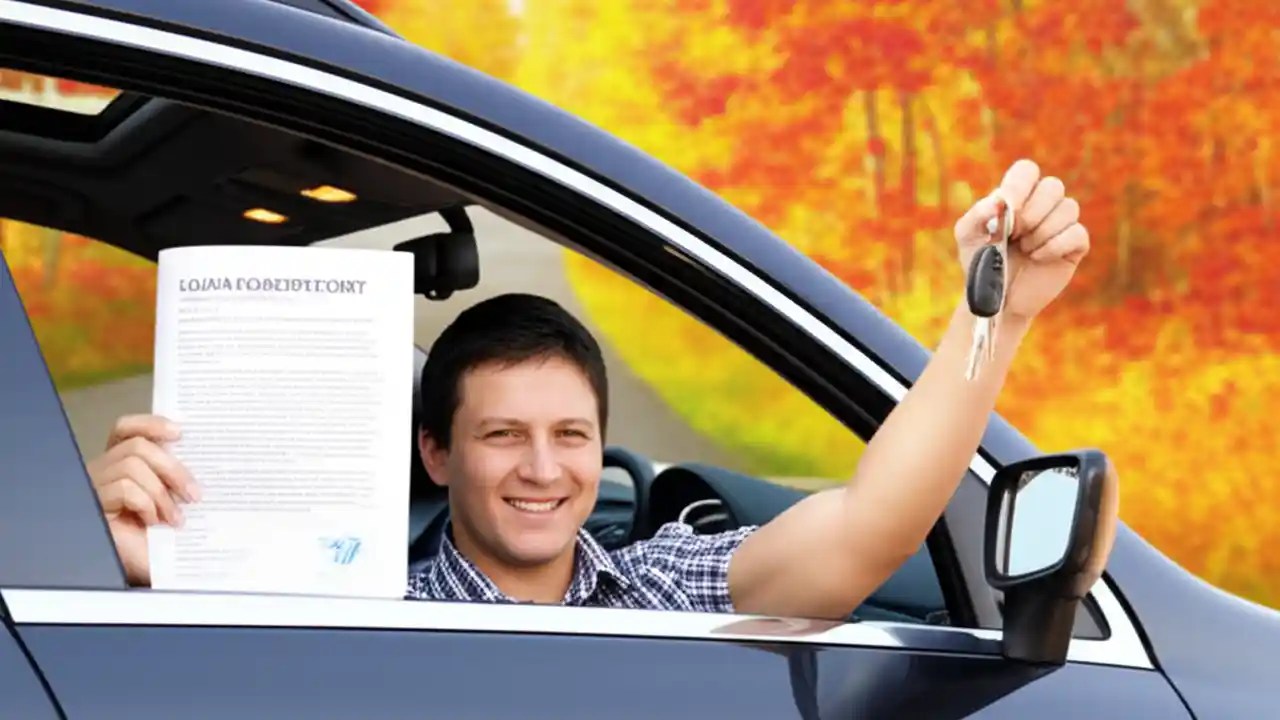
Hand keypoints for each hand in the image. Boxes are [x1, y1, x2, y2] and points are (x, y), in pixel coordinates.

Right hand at [85, 414, 198, 585]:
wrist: (153, 572)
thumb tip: (206, 453)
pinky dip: (145, 503)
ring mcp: (97, 488)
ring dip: (161, 492)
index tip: (179, 432)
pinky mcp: (94, 507)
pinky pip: (123, 487)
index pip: (127, 430)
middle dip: (172, 468)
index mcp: (124, 466)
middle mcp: (106, 472)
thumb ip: (179, 477)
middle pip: (137, 445)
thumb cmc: (163, 540)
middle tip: (194, 495)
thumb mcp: (176, 502)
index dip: (150, 423)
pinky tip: (152, 523)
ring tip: (174, 518)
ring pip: (131, 465)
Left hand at [954, 159, 1089, 320]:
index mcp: (1016, 196)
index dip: (1020, 186)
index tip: (1008, 210)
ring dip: (1042, 231)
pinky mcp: (1075, 246)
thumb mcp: (967, 238)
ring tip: (1025, 249)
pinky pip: (1077, 233)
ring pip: (1068, 207)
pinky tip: (1038, 257)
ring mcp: (1061, 224)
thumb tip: (997, 201)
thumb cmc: (980, 263)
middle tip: (1014, 235)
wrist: (996, 299)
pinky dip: (1055, 246)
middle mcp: (1042, 205)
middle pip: (1053, 186)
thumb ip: (976, 215)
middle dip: (1032, 212)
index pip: (1027, 170)